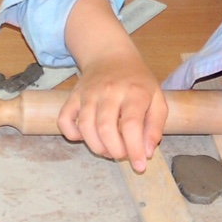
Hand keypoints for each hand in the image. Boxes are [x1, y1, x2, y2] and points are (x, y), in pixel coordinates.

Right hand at [57, 0, 168, 170]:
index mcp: (134, 91)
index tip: (139, 166)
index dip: (134, 149)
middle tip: (122, 154)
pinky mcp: (73, 96)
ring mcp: (88, 93)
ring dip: (96, 147)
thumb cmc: (137, 81)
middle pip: (105, 128)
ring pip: (85, 127)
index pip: (131, 125)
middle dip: (114, 151)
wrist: (110, 55)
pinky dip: (71, 134)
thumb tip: (146, 152)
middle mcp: (109, 91)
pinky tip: (85, 136)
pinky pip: (64, 119)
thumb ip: (155, 126)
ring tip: (108, 149)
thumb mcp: (157, 99)